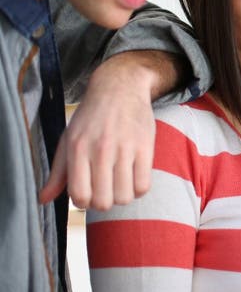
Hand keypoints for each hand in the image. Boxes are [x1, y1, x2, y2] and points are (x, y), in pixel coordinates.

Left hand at [39, 52, 160, 209]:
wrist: (119, 89)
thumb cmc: (91, 117)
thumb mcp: (68, 140)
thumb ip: (58, 172)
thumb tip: (43, 199)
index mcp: (78, 149)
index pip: (79, 195)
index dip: (83, 202)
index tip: (87, 194)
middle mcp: (101, 149)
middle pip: (103, 201)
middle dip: (103, 202)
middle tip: (104, 191)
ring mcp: (125, 149)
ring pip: (125, 197)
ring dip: (121, 197)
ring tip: (119, 185)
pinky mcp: (145, 147)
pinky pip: (143, 186)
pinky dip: (138, 190)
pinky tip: (133, 179)